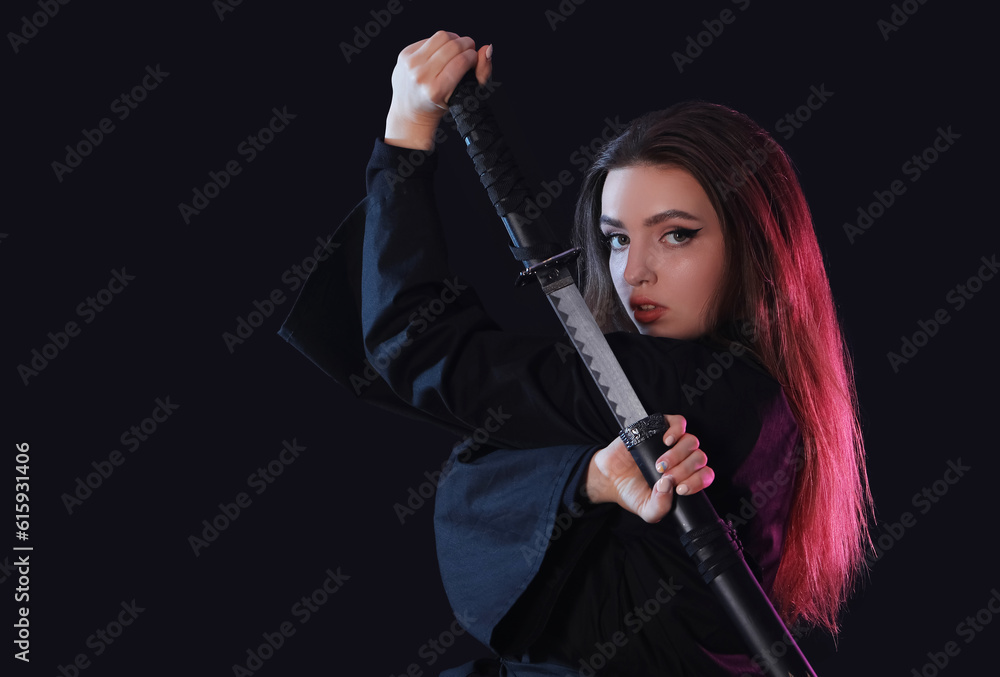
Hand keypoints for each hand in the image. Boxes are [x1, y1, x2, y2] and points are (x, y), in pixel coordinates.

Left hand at [385, 31, 492, 150]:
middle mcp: (421, 76)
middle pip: (452, 46)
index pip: (461, 62)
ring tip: (457, 47)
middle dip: (466, 44)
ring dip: (454, 38)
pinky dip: (439, 43)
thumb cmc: (439, 104)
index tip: (475, 57)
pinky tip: (441, 51)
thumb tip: (487, 48)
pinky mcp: (404, 55)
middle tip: (469, 49)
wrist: (409, 111)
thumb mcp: (463, 95)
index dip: (473, 55)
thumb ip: (481, 73)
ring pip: (441, 37)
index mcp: (435, 90)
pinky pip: (428, 39)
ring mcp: (410, 65)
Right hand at [584, 414, 714, 522]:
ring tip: (660, 463)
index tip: (680, 489)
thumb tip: (667, 486)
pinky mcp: (659, 429)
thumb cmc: (631, 492)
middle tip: (665, 476)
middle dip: (684, 470)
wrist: (609, 477)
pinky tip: (667, 441)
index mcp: (685, 477)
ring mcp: (672, 443)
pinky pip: (679, 422)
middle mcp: (682, 459)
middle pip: (699, 458)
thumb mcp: (647, 510)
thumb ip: (660, 507)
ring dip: (678, 454)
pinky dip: (677, 430)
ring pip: (691, 442)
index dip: (697, 482)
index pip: (705, 475)